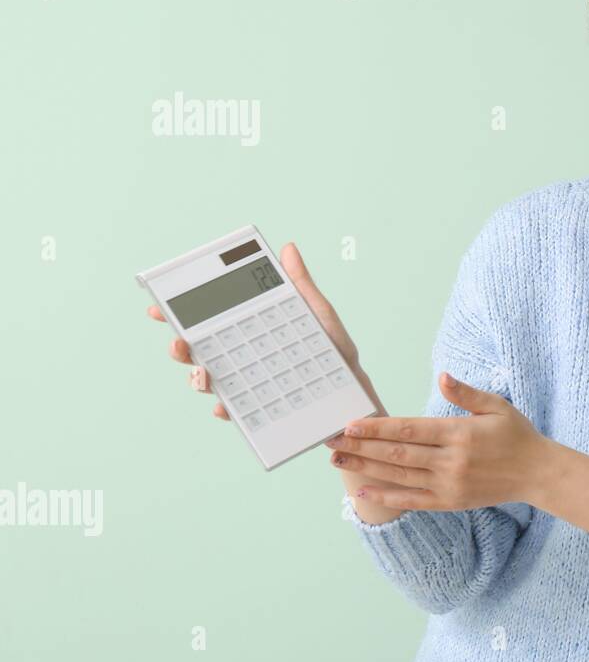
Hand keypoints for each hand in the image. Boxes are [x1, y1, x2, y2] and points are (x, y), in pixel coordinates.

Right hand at [146, 242, 376, 418]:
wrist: (354, 391)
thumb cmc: (334, 350)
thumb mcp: (319, 314)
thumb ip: (300, 285)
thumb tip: (288, 249)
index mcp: (251, 330)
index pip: (209, 320)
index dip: (179, 313)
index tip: (159, 306)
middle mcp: (242, 357)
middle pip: (198, 352)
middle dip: (180, 347)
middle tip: (178, 342)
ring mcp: (247, 384)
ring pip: (209, 381)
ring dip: (197, 378)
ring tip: (202, 374)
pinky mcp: (259, 410)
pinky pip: (235, 412)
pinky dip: (226, 409)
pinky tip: (225, 405)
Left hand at [325, 372, 554, 510]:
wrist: (538, 473)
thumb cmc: (517, 434)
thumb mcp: (496, 406)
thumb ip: (466, 393)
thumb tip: (442, 376)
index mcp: (460, 433)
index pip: (410, 430)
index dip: (378, 428)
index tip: (351, 424)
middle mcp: (451, 461)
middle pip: (397, 453)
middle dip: (361, 447)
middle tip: (330, 441)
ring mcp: (449, 484)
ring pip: (399, 476)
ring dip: (365, 468)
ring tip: (338, 461)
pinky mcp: (450, 501)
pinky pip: (412, 501)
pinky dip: (386, 496)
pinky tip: (362, 490)